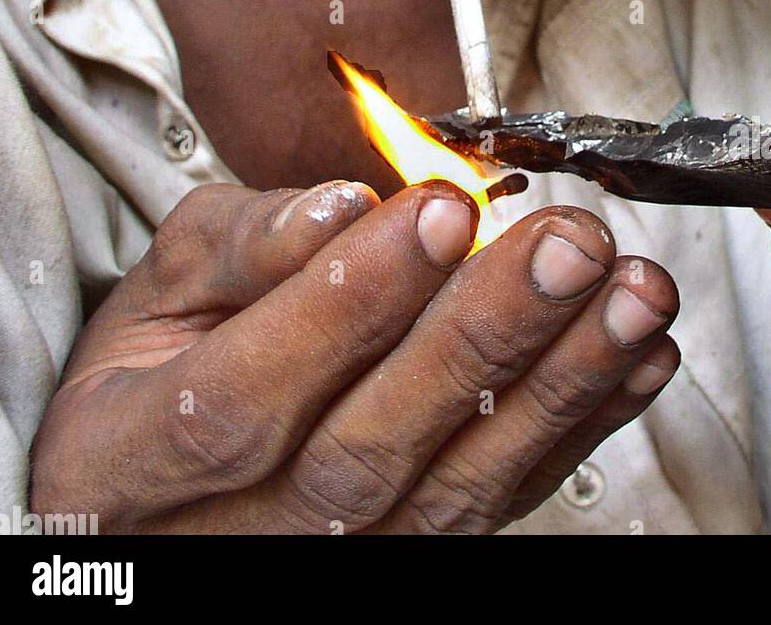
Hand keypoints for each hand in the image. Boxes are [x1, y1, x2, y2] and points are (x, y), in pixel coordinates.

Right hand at [31, 178, 679, 533]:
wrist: (168, 478)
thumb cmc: (157, 367)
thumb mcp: (162, 286)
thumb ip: (243, 244)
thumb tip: (340, 211)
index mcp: (134, 455)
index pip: (242, 395)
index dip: (347, 304)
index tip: (439, 211)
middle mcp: (239, 531)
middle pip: (363, 455)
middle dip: (480, 339)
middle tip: (565, 247)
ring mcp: (337, 558)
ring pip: (454, 491)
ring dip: (561, 386)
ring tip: (631, 296)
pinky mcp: (413, 555)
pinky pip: (504, 502)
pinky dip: (582, 426)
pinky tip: (636, 359)